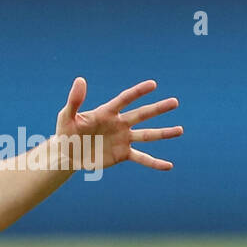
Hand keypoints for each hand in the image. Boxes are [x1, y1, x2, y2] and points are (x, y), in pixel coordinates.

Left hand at [55, 78, 182, 172]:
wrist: (67, 153)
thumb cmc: (66, 132)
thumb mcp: (67, 117)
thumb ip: (75, 100)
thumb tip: (80, 80)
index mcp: (107, 112)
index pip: (125, 100)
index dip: (138, 92)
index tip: (153, 85)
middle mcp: (119, 124)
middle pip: (141, 114)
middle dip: (158, 109)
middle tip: (175, 102)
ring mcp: (123, 139)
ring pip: (147, 135)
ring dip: (163, 133)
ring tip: (180, 130)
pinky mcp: (122, 154)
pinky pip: (141, 158)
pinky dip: (154, 162)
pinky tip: (168, 166)